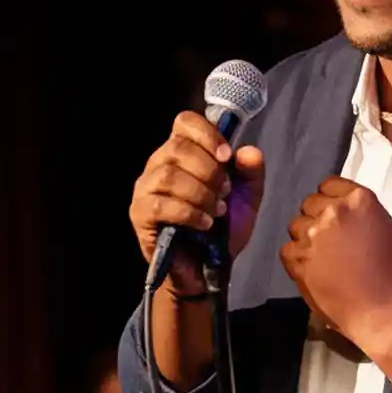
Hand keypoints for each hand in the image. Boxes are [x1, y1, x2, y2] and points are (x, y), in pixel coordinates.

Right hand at [129, 111, 264, 295]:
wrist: (208, 270)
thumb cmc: (222, 229)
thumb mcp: (247, 198)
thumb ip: (251, 172)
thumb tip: (248, 151)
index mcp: (183, 152)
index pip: (185, 122)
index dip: (208, 134)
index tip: (227, 157)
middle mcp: (159, 164)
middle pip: (178, 147)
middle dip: (209, 170)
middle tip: (225, 192)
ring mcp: (145, 188)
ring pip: (169, 175)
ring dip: (201, 192)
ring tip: (217, 211)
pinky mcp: (140, 214)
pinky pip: (160, 204)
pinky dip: (189, 212)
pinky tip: (205, 224)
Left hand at [280, 177, 391, 383]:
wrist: (383, 309)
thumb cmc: (391, 272)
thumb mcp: (382, 227)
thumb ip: (358, 213)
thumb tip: (339, 211)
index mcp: (359, 200)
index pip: (328, 185)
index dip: (329, 201)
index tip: (334, 217)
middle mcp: (333, 211)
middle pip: (309, 204)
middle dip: (316, 219)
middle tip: (328, 241)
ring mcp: (313, 234)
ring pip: (296, 225)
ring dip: (305, 238)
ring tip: (320, 258)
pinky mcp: (297, 258)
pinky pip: (287, 249)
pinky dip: (296, 259)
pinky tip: (312, 271)